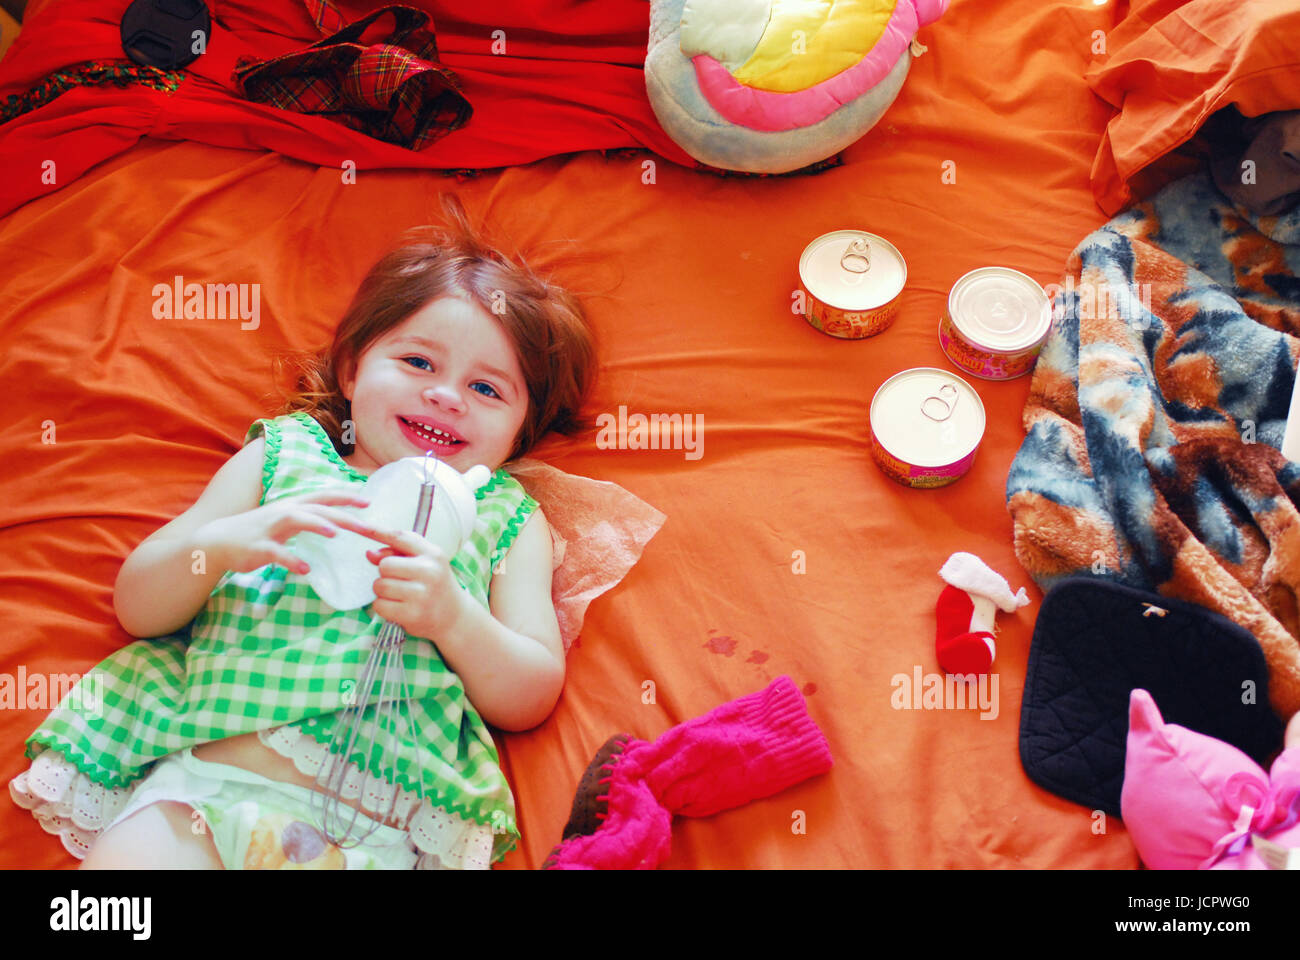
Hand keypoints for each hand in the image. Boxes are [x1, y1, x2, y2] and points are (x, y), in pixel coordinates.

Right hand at [194, 488, 376, 574]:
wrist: (217, 541)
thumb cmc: (258, 531)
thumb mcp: (285, 520)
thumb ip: (308, 518)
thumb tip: (335, 520)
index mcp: (293, 506)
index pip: (324, 496)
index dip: (346, 497)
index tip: (370, 501)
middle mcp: (284, 512)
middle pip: (317, 509)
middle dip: (343, 515)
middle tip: (366, 526)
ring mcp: (270, 528)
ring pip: (296, 520)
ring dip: (316, 525)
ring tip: (335, 534)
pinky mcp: (258, 546)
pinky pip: (276, 553)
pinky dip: (291, 560)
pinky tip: (305, 570)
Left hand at [365, 530, 469, 639]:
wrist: (454, 616)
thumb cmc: (434, 584)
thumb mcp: (424, 563)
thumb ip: (397, 553)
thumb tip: (369, 554)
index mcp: (433, 554)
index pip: (399, 537)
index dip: (376, 531)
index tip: (359, 525)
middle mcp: (429, 571)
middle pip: (384, 565)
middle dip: (385, 574)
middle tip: (399, 581)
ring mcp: (421, 594)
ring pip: (380, 586)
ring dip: (383, 591)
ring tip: (399, 595)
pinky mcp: (412, 614)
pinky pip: (379, 605)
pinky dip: (383, 607)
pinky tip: (398, 608)